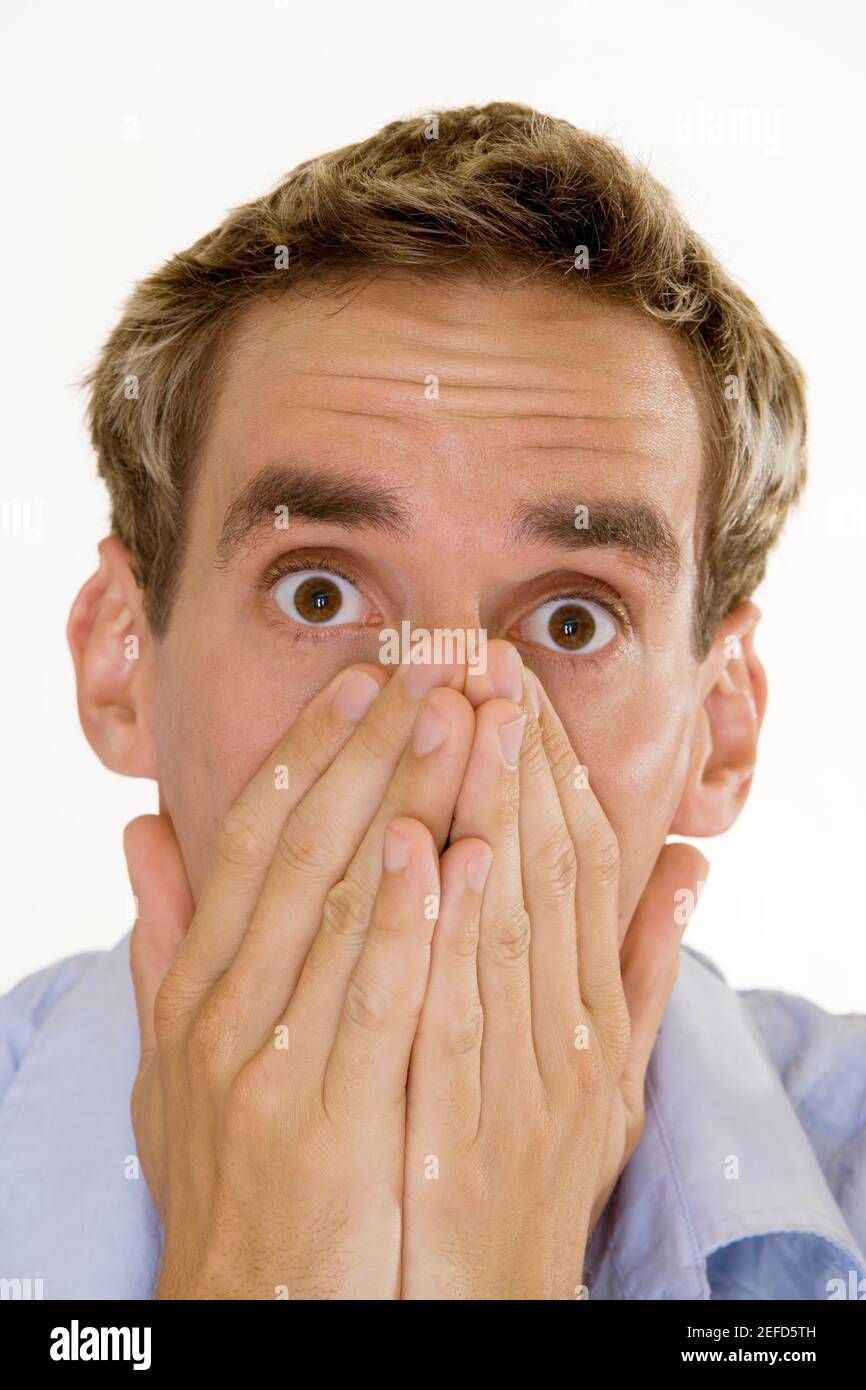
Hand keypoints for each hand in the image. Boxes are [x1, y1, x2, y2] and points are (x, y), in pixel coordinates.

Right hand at [125, 657, 474, 1298]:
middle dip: (372, 748)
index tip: (365, 679)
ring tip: (458, 719)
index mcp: (205, 983)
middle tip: (431, 666)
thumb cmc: (228, 1172)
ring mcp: (271, 1061)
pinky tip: (440, 848)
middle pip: (307, 848)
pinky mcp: (326, 1118)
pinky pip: (372, 1001)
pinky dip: (405, 919)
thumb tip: (142, 833)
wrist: (250, 1306)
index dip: (311, 750)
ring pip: (343, 902)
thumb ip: (166, 941)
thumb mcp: (174, 1055)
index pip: (259, 837)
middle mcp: (228, 1007)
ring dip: (403, 801)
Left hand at [400, 644, 707, 1298]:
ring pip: (510, 920)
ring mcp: (526, 1074)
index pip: (584, 862)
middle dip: (517, 758)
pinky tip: (430, 852)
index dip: (554, 768)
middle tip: (484, 658)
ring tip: (464, 715)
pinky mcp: (468, 1124)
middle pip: (549, 871)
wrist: (492, 1296)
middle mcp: (571, 1025)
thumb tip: (689, 867)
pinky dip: (449, 931)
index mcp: (593, 1003)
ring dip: (488, 812)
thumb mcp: (612, 1069)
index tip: (516, 685)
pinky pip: (460, 1013)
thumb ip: (643, 967)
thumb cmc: (538, 1168)